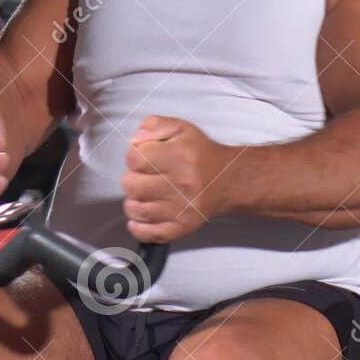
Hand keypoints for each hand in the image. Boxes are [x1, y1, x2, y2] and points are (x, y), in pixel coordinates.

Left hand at [122, 115, 231, 242]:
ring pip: (137, 210)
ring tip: (144, 195)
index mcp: (180, 156)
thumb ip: (153, 125)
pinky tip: (140, 218)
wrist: (227, 179)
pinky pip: (151, 234)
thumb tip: (134, 140)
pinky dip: (139, 228)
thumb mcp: (180, 128)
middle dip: (132, 180)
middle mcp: (182, 183)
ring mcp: (183, 208)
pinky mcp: (184, 227)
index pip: (135, 159)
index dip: (133, 157)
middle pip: (132, 186)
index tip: (142, 160)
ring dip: (134, 202)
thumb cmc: (200, 153)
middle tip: (143, 178)